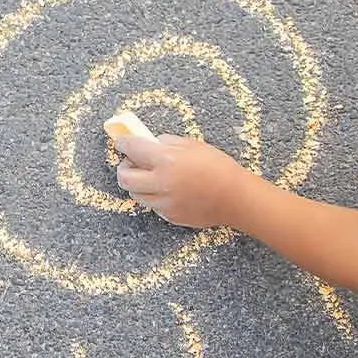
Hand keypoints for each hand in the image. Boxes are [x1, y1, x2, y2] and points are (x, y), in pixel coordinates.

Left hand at [115, 134, 253, 227]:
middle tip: (133, 163)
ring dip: (138, 183)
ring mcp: (164, 202)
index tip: (122, 142)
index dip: (123, 143)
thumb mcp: (193, 145)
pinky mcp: (169, 215)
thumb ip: (168, 143)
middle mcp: (160, 183)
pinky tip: (170, 190)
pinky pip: (153, 205)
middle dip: (124, 167)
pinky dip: (155, 196)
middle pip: (124, 177)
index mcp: (166, 160)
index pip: (132, 149)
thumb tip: (151, 143)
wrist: (235, 197)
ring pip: (135, 194)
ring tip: (153, 177)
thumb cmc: (218, 167)